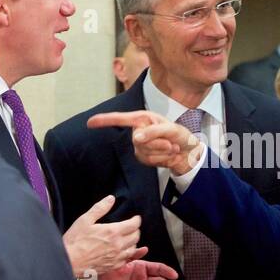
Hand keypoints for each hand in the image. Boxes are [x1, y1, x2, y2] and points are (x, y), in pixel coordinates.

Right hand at [63, 195, 145, 276]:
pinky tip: (123, 251)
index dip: (136, 219)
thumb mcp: (85, 220)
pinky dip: (128, 253)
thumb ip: (100, 208)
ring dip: (133, 242)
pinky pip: (127, 259)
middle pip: (136, 236)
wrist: (70, 262)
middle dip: (136, 229)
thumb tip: (111, 199)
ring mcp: (117, 257)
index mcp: (112, 232)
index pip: (134, 224)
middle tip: (132, 227)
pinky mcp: (113, 266)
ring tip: (128, 238)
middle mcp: (118, 245)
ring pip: (133, 248)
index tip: (135, 218)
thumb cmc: (75, 242)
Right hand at [87, 110, 203, 176]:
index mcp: (142, 118)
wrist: (188, 153)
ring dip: (161, 151)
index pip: (119, 119)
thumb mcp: (171, 129)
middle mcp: (138, 130)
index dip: (104, 120)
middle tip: (170, 142)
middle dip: (156, 143)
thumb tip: (136, 138)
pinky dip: (161, 159)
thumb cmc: (181, 135)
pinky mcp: (143, 158)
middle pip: (137, 140)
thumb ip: (153, 132)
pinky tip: (168, 154)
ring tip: (171, 147)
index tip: (90, 122)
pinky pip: (147, 160)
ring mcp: (139, 146)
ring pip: (143, 152)